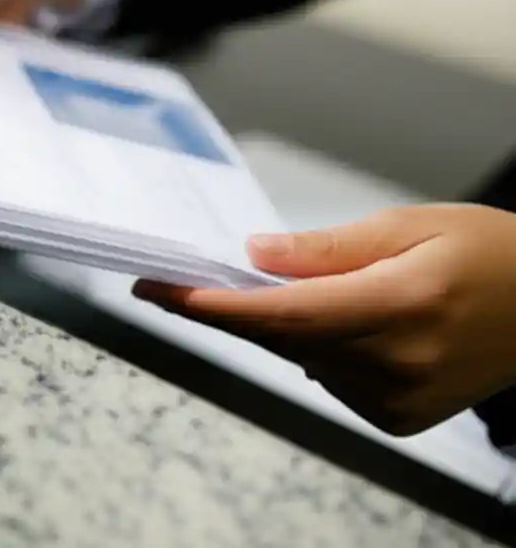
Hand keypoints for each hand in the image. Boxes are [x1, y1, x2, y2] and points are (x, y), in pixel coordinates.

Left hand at [133, 204, 515, 435]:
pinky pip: (326, 377)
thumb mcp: (410, 224)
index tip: (160, 289)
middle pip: (280, 338)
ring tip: (313, 289)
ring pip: (299, 358)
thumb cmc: (489, 253)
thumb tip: (257, 254)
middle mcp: (399, 363)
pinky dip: (316, 348)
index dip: (214, 305)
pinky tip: (349, 322)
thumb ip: (327, 248)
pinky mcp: (397, 419)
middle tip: (177, 281)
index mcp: (402, 304)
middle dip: (226, 309)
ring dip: (280, 325)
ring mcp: (398, 400)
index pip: (283, 313)